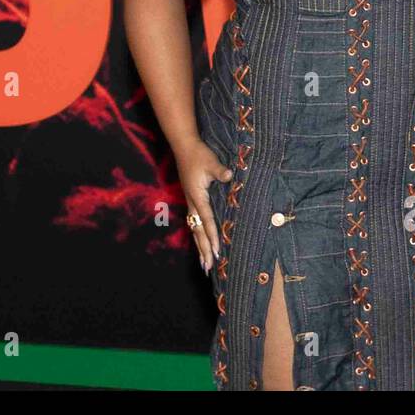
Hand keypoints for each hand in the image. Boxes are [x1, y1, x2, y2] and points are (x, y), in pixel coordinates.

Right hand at [175, 137, 233, 272]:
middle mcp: (192, 203)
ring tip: (204, 264)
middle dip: (203, 249)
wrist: (184, 147)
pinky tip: (200, 244)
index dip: (212, 235)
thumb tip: (229, 176)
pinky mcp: (191, 200)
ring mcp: (190, 203)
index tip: (217, 250)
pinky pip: (194, 223)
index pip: (207, 219)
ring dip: (199, 247)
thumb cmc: (199, 154)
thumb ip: (220, 171)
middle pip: (197, 231)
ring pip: (194, 230)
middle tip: (208, 267)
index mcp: (197, 196)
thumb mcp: (211, 161)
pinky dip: (198, 236)